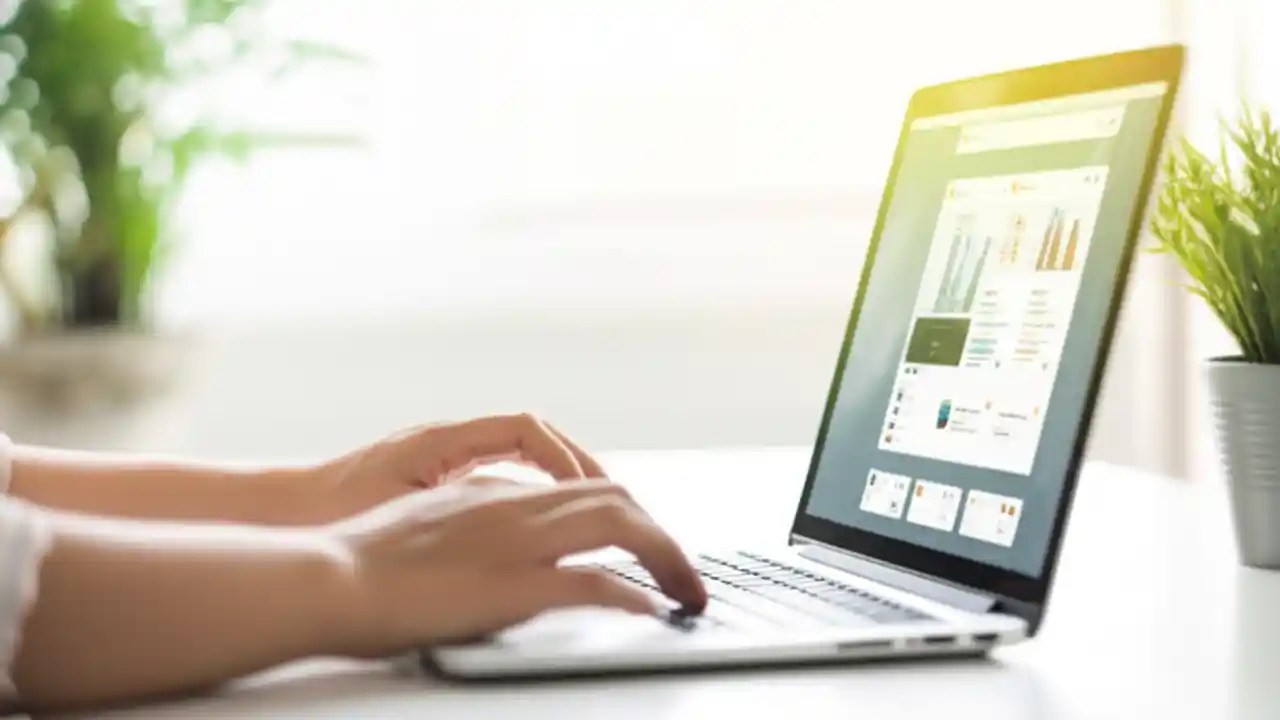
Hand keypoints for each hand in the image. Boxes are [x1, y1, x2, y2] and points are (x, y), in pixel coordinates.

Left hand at [310, 414, 606, 521]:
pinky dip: (529, 486)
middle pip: (532, 434)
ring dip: (557, 474)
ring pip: (518, 452)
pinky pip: (498, 469)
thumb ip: (464, 505)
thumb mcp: (402, 512)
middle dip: (576, 463)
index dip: (566, 456)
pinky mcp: (434, 475)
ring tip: (589, 508)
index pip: (526, 428)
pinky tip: (539, 521)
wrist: (281, 516)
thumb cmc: (330, 514)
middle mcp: (445, 438)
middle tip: (611, 498)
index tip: (588, 491)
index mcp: (442, 438)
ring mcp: (441, 454)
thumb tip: (523, 509)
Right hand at [325, 475, 707, 656]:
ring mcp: (518, 542)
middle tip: (679, 571)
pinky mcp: (514, 585)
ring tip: (684, 591)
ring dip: (665, 557)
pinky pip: (596, 582)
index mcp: (494, 493)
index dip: (624, 512)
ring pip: (621, 524)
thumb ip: (471, 526)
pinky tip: (650, 610)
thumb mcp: (428, 525)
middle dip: (659, 533)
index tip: (642, 541)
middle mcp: (515, 506)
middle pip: (615, 497)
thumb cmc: (361, 562)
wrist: (327, 577)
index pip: (582, 487)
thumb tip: (499, 546)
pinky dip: (633, 594)